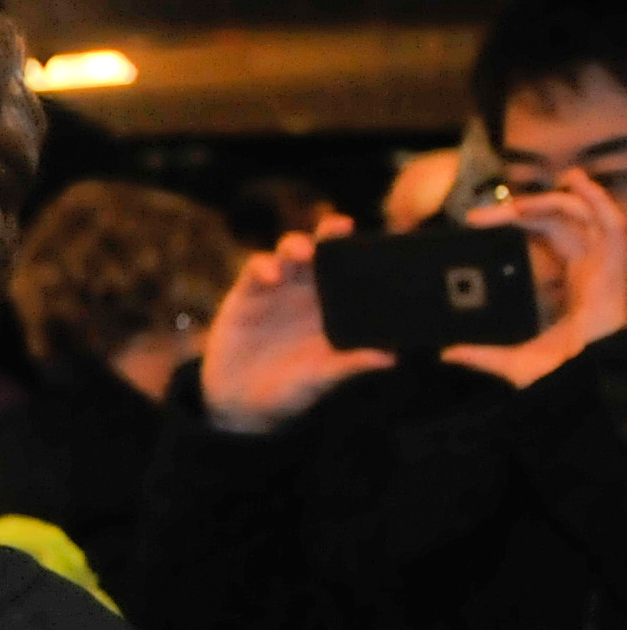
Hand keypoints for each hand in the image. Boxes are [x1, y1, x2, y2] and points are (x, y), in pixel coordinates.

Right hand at [195, 215, 387, 435]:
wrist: (239, 403)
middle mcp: (309, 293)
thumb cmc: (288, 391)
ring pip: (290, 252)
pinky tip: (270, 276)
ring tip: (303, 253)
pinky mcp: (246, 294)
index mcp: (335, 308)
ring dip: (297, 245)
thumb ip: (351, 365)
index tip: (378, 242)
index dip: (363, 252)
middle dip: (331, 233)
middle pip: (323, 251)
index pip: (353, 271)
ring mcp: (277, 290)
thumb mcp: (323, 378)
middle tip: (340, 226)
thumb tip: (390, 357)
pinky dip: (264, 267)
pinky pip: (256, 269)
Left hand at [445, 168, 626, 392]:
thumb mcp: (515, 360)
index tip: (479, 223)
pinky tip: (577, 182)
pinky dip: (597, 198)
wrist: (593, 377)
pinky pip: (613, 222)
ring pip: (580, 214)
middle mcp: (591, 264)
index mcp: (574, 280)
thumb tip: (448, 353)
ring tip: (512, 201)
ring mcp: (606, 261)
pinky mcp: (618, 262)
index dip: (520, 223)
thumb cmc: (568, 370)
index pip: (549, 236)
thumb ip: (482, 355)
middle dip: (520, 210)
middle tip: (477, 217)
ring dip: (547, 200)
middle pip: (558, 220)